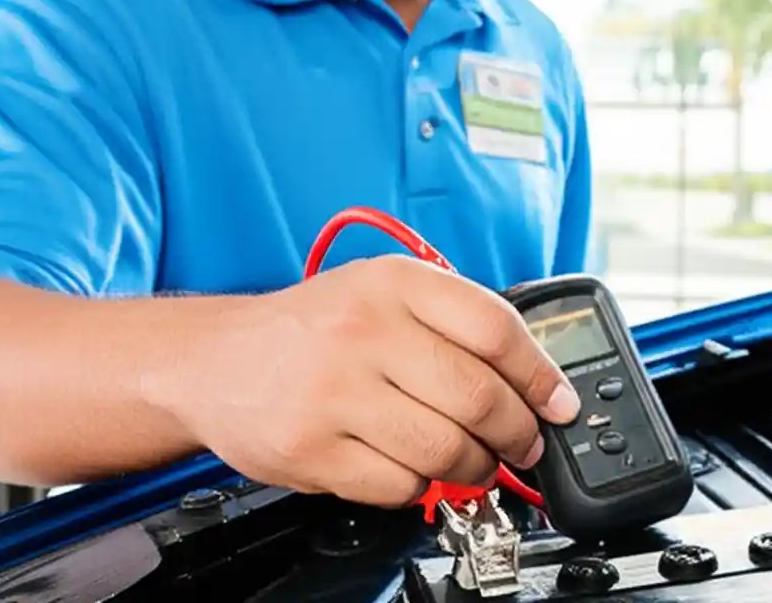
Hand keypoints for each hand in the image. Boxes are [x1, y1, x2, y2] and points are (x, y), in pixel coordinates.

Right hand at [154, 255, 580, 506]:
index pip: (495, 328)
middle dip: (518, 433)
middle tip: (522, 443)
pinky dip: (420, 486)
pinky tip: (411, 466)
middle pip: (478, 397)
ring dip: (475, 468)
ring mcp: (334, 393)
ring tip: (473, 463)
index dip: (541, 374)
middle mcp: (363, 332)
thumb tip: (536, 378)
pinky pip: (400, 485)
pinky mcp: (312, 450)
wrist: (211, 361)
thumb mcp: (381, 293)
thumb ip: (454, 322)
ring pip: (446, 449)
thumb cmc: (312, 330)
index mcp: (392, 284)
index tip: (560, 403)